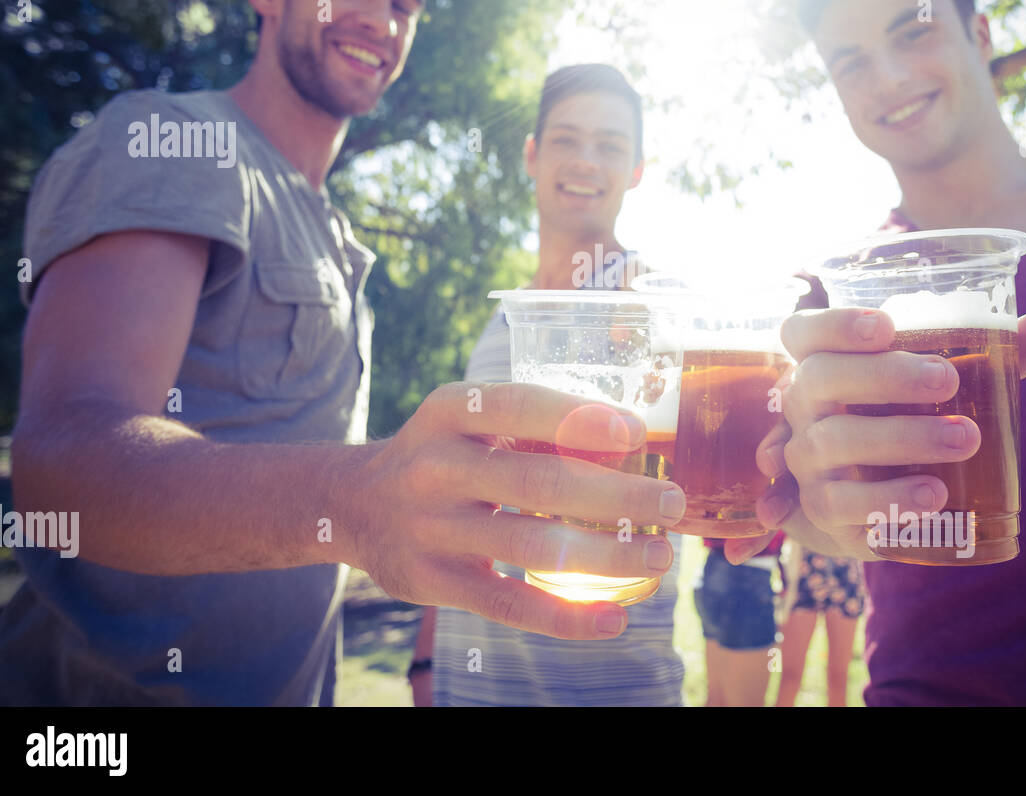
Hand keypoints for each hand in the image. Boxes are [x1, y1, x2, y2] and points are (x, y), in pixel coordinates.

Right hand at [341, 382, 685, 638]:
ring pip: (533, 547)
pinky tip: (613, 619)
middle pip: (539, 483)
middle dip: (617, 497)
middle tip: (672, 503)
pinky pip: (509, 604)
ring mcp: (432, 527)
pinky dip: (566, 617)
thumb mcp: (470, 423)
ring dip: (607, 556)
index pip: (520, 406)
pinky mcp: (432, 581)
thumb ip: (534, 429)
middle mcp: (436, 466)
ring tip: (657, 556)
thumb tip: (629, 441)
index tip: (635, 434)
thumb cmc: (443, 454)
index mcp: (451, 412)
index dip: (579, 417)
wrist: (354, 504)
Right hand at [724, 307, 1025, 563]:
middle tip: (949, 379)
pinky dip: (886, 500)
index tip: (887, 325)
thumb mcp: (949, 386)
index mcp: (825, 363)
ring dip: (899, 439)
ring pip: (831, 442)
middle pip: (820, 378)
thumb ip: (996, 355)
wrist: (871, 503)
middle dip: (884, 376)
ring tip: (966, 441)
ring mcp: (807, 458)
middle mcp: (804, 406)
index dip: (835, 324)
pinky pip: (840, 505)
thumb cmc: (910, 422)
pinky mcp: (821, 510)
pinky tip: (933, 497)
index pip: (803, 332)